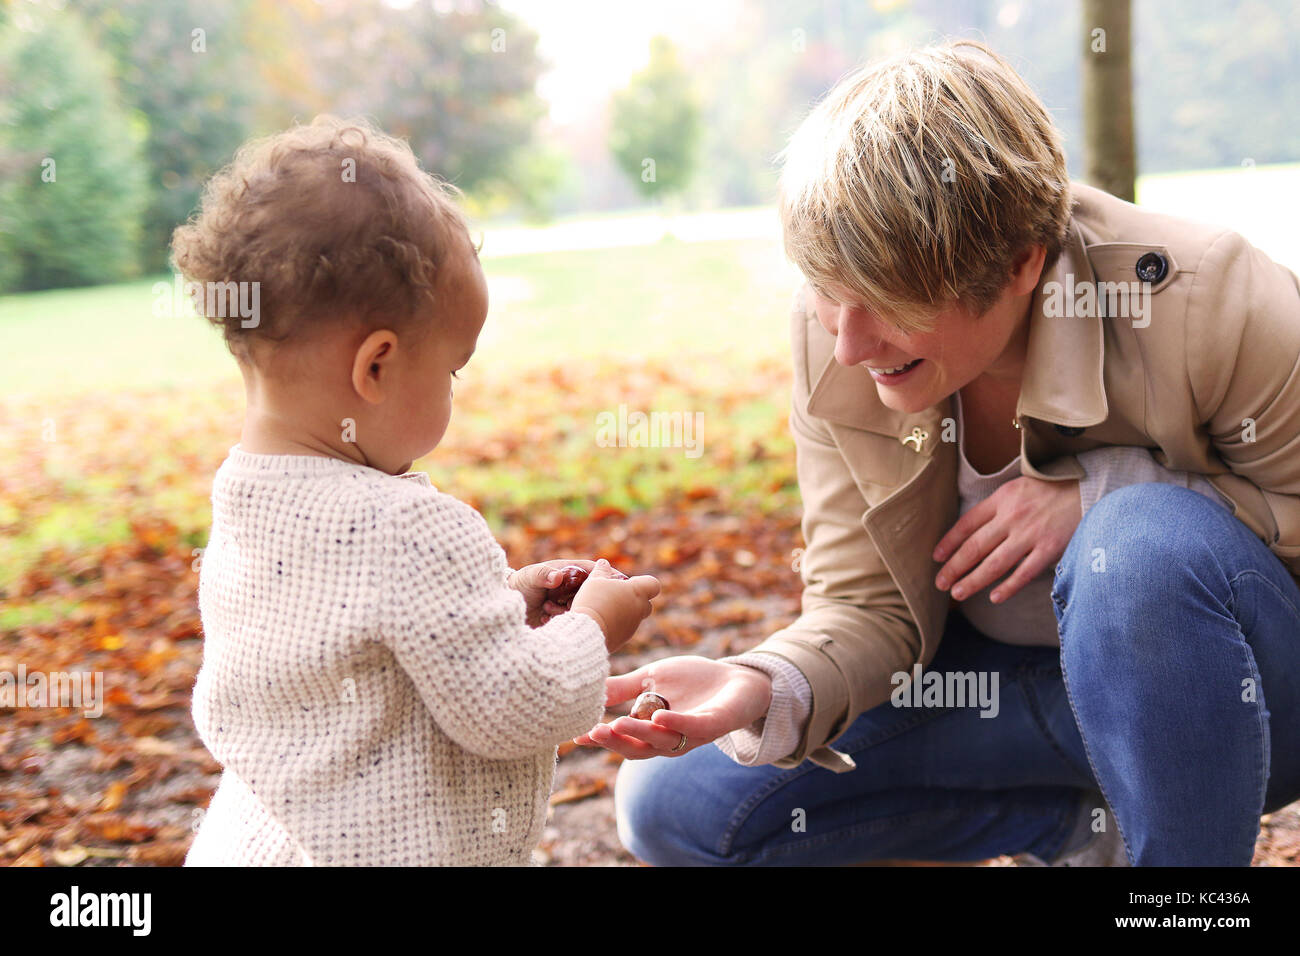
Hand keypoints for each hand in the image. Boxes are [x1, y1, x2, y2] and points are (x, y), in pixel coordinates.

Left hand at [507, 559, 595, 626]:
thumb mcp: (530, 577)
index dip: (603, 575)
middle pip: (591, 592)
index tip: (606, 584)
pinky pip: (572, 620)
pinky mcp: (563, 616)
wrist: (507, 606)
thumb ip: (543, 575)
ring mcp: (568, 601)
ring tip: (546, 607)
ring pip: (582, 608)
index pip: (592, 570)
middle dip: (581, 599)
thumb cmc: (519, 585)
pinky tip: (544, 617)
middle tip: (565, 603)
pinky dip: (560, 620)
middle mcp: (572, 586)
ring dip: (565, 610)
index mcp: (569, 570)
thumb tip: (558, 577)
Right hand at [570, 559, 660, 651]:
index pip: (653, 584)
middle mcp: (639, 610)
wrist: (586, 632)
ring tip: (604, 609)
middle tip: (616, 595)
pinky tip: (600, 621)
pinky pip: (624, 629)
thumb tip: (603, 564)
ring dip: (624, 612)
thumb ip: (601, 570)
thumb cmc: (593, 601)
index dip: (644, 582)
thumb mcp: (594, 580)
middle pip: (646, 603)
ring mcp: (632, 626)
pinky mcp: (623, 639)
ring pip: (634, 617)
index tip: (628, 582)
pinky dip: (616, 625)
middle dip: (635, 599)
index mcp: (637, 592)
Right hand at [572, 656, 772, 757]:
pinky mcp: (714, 724)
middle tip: (591, 732)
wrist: (739, 678)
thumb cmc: (695, 681)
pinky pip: (693, 728)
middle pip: (638, 748)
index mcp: (652, 730)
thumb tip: (588, 689)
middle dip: (614, 742)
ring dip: (639, 734)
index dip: (599, 738)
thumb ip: (623, 688)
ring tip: (616, 724)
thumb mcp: (652, 680)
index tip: (574, 734)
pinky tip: (658, 717)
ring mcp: (692, 734)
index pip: (622, 740)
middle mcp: (670, 739)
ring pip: (661, 742)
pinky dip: (675, 724)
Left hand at [932, 475, 1081, 603]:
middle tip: (940, 583)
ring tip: (957, 594)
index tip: (936, 558)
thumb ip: (995, 508)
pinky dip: (1009, 587)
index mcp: (1001, 499)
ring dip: (973, 581)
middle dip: (954, 567)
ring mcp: (1031, 534)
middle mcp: (1012, 517)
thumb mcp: (1016, 488)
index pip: (967, 524)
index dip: (948, 542)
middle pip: (975, 547)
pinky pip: (1025, 573)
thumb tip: (970, 532)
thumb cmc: (1049, 489)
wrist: (1089, 486)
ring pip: (995, 564)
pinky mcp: (1050, 548)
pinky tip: (994, 597)